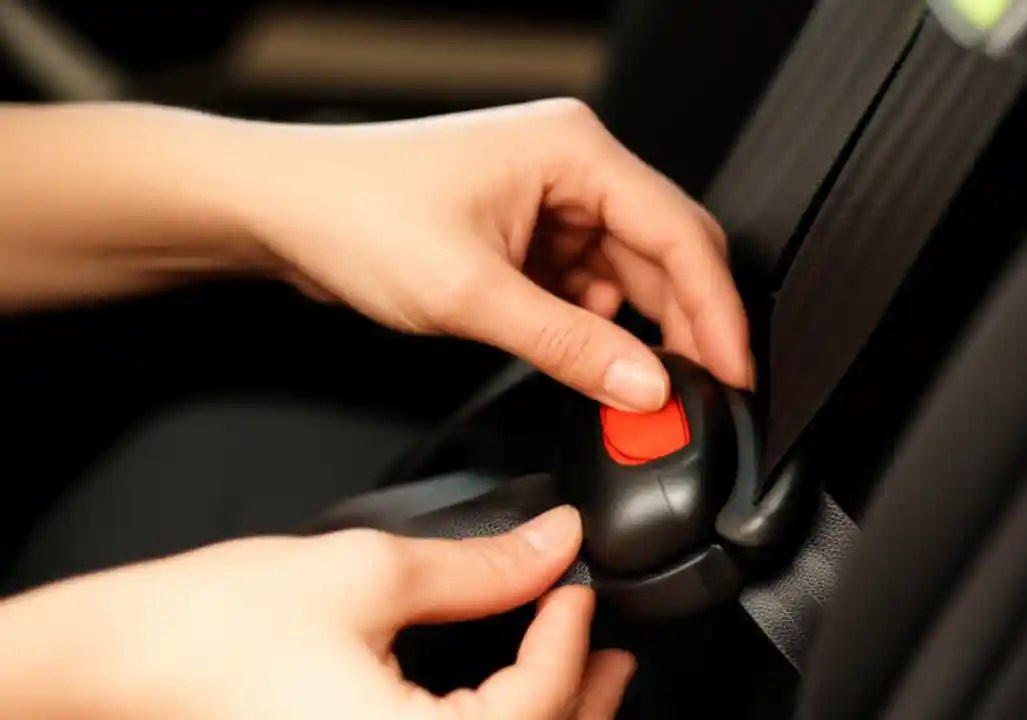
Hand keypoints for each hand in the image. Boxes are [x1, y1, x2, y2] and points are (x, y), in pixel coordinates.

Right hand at [0, 507, 633, 719]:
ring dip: (547, 718)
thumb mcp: (366, 573)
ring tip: (583, 674)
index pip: (537, 703)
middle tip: (616, 652)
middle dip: (583, 698)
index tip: (580, 587)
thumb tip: (552, 544)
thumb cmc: (207, 631)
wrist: (114, 661)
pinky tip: (504, 699)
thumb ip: (481, 567)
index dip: (571, 638)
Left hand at [225, 99, 752, 410]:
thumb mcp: (473, 294)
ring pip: (629, 273)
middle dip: (687, 324)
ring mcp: (551, 199)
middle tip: (702, 393)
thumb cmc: (356, 217)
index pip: (679, 233)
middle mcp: (572, 165)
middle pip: (665, 251)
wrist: (280, 209)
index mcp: (574, 151)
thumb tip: (647, 386)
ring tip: (640, 391)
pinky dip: (596, 328)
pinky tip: (594, 362)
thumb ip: (571, 345)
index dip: (717, 310)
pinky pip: (586, 285)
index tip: (734, 373)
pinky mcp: (528, 231)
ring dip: (638, 332)